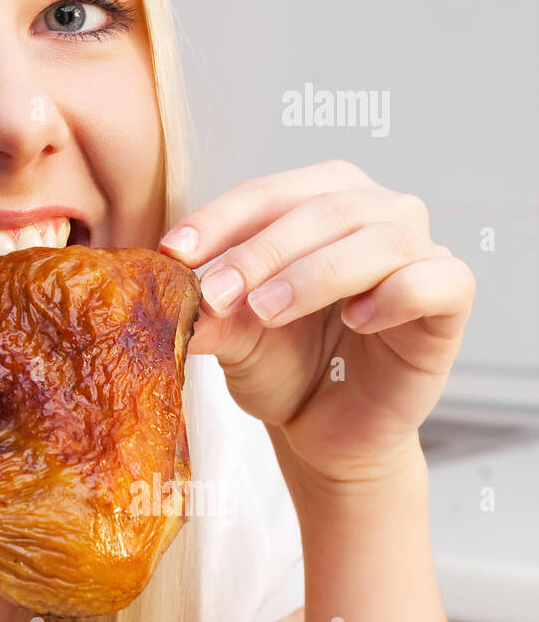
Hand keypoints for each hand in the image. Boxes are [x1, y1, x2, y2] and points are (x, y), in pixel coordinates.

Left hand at [159, 160, 474, 484]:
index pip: (266, 194)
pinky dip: (394, 295)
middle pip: (319, 209)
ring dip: (314, 273)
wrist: (325, 427)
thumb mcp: (234, 336)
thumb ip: (209, 312)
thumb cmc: (284, 363)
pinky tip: (356, 321)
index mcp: (316, 198)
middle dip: (259, 251)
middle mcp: (374, 210)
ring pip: (377, 238)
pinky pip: (436, 279)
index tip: (175, 253)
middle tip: (216, 295)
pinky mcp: (451, 298)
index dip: (219, 219)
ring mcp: (419, 249)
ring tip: (267, 311)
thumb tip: (169, 299)